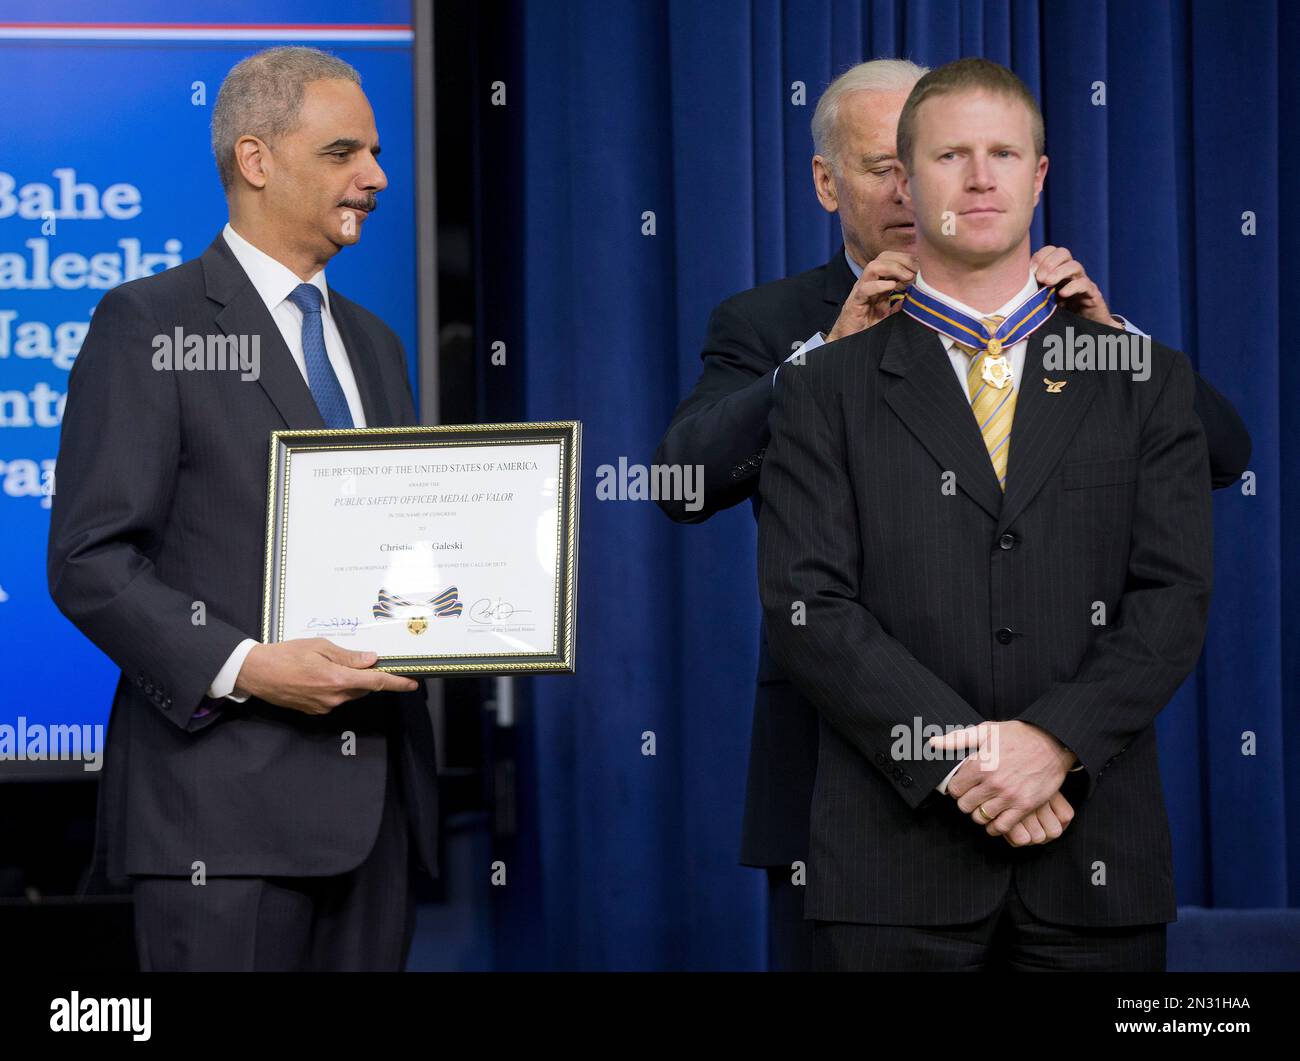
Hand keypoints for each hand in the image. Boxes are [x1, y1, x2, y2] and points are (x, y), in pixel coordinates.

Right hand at [233, 638, 419, 714]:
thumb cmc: (286, 655)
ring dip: (348, 682)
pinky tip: (318, 676)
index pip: (376, 683)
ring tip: (327, 665)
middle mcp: (334, 698)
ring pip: (349, 694)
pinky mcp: (315, 711)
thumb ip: (349, 656)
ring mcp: (324, 706)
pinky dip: (335, 688)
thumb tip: (372, 660)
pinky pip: (335, 699)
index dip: (397, 683)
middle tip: (353, 660)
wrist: (257, 673)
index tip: (412, 684)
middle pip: (363, 688)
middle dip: (365, 675)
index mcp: (337, 680)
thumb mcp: (320, 647)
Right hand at [825, 251, 915, 341]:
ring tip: (908, 277)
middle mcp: (869, 282)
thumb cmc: (868, 327)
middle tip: (918, 270)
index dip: (909, 259)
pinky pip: (865, 288)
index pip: (892, 259)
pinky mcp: (855, 302)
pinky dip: (879, 285)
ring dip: (893, 268)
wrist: (849, 341)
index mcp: (879, 282)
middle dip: (903, 259)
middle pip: (884, 257)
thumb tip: (916, 299)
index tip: (923, 268)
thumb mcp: (890, 314)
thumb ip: (900, 304)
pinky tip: (892, 286)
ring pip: (873, 267)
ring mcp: (861, 290)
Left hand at [929, 721, 1075, 837]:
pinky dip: (995, 826)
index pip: (954, 789)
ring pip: (980, 818)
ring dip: (979, 813)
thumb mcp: (986, 731)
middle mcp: (993, 783)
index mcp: (980, 765)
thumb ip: (958, 739)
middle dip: (966, 801)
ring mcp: (1009, 796)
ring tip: (984, 805)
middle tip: (973, 796)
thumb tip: (933, 743)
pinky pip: (1002, 827)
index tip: (962, 786)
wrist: (1052, 743)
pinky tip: (996, 817)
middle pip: (965, 806)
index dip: (956, 788)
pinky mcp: (1024, 806)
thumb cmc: (1018, 735)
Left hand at [1030, 244, 1121, 327]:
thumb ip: (1031, 292)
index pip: (1051, 251)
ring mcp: (1082, 282)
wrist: (1082, 329)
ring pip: (1075, 266)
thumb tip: (1009, 289)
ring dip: (1060, 272)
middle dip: (1050, 262)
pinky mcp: (1091, 294)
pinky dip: (1073, 287)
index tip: (1031, 270)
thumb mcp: (1042, 301)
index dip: (1041, 256)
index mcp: (1057, 271)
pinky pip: (1085, 284)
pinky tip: (1062, 294)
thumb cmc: (1059, 314)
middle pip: (1063, 253)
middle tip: (1039, 278)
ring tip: (1047, 283)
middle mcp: (1070, 273)